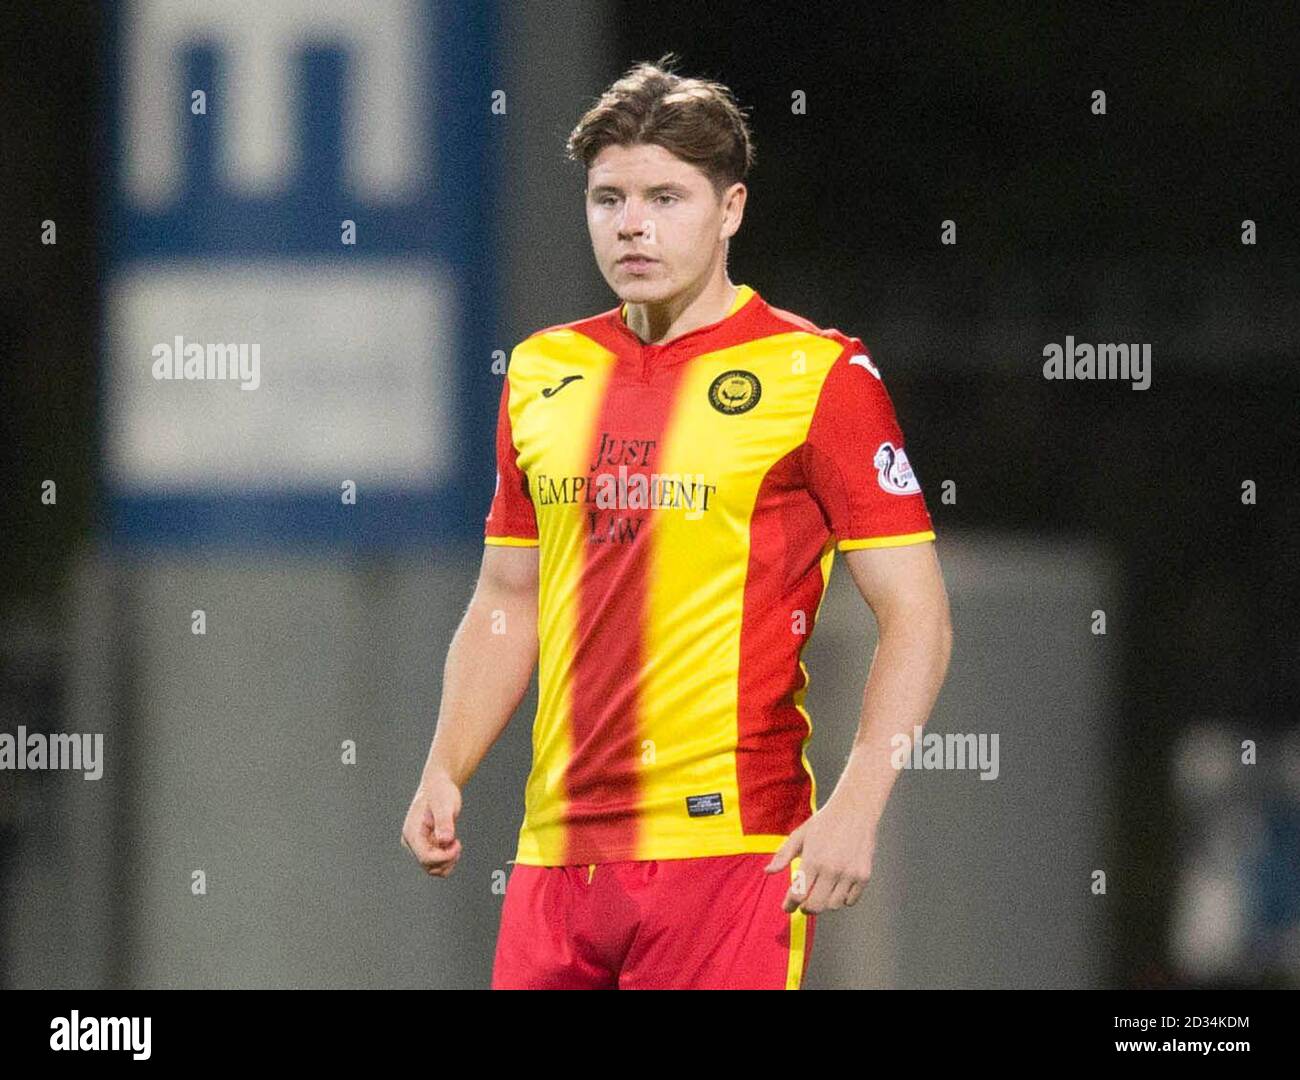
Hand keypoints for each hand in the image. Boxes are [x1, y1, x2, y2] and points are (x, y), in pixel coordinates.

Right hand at [400, 769, 462, 876]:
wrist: (438, 786)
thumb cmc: (440, 791)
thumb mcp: (444, 804)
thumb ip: (444, 822)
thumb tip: (444, 840)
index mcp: (412, 832)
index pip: (425, 857)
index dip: (444, 857)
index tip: (457, 843)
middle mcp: (412, 842)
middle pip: (429, 866)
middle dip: (447, 858)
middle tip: (457, 842)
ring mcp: (418, 845)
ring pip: (432, 868)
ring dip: (447, 861)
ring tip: (456, 843)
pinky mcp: (426, 846)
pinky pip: (436, 863)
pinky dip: (447, 859)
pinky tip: (453, 845)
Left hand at [764, 798, 876, 913]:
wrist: (855, 809)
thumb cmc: (824, 822)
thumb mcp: (800, 835)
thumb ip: (783, 855)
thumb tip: (768, 872)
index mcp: (813, 860)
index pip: (798, 895)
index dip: (790, 904)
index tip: (787, 907)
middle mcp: (832, 869)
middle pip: (815, 906)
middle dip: (806, 908)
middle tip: (803, 904)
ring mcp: (849, 874)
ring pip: (834, 905)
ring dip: (824, 902)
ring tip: (820, 891)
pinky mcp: (864, 875)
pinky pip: (851, 900)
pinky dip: (842, 899)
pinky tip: (836, 887)